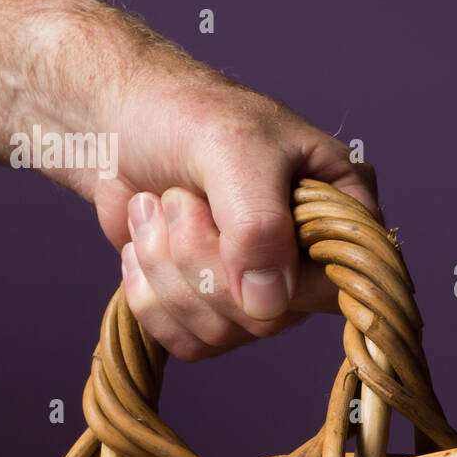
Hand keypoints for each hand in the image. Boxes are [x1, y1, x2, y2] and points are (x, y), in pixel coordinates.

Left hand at [32, 11, 378, 360]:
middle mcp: (309, 257)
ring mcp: (262, 288)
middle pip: (270, 317)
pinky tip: (144, 245)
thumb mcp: (233, 150)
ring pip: (225, 332)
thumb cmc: (185, 114)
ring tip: (157, 208)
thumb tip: (267, 306)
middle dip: (202, 262)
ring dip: (167, 273)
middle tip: (177, 199)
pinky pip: (191, 343)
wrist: (114, 120)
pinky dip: (151, 297)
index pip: (341, 280)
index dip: (283, 276)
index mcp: (341, 208)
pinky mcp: (214, 307)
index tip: (229, 228)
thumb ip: (259, 225)